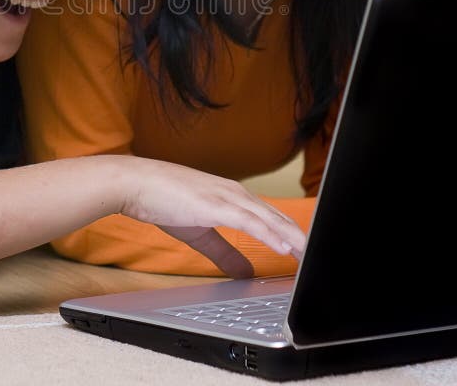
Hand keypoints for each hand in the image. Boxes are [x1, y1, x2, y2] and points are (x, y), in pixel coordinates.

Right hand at [118, 158, 305, 277]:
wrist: (136, 183)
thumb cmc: (162, 200)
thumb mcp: (199, 231)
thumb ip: (224, 252)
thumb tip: (245, 273)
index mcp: (232, 197)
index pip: (271, 218)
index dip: (292, 235)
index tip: (309, 252)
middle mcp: (235, 194)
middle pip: (278, 218)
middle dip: (301, 238)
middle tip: (320, 257)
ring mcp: (227, 197)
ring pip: (270, 219)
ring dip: (294, 238)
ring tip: (312, 255)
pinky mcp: (216, 204)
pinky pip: (251, 222)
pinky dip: (271, 235)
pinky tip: (285, 248)